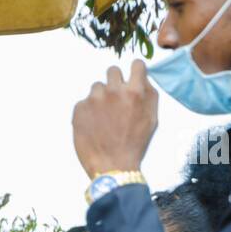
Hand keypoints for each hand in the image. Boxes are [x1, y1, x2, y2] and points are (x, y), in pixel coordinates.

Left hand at [72, 60, 157, 178]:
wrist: (112, 166)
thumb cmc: (134, 144)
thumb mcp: (151, 119)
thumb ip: (148, 95)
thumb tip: (143, 79)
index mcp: (135, 92)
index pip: (136, 65)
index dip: (134, 71)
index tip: (131, 77)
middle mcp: (113, 91)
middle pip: (112, 71)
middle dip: (114, 82)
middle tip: (114, 98)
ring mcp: (94, 99)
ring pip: (96, 87)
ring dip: (100, 97)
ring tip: (103, 117)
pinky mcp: (79, 109)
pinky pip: (83, 102)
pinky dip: (87, 111)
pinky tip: (93, 125)